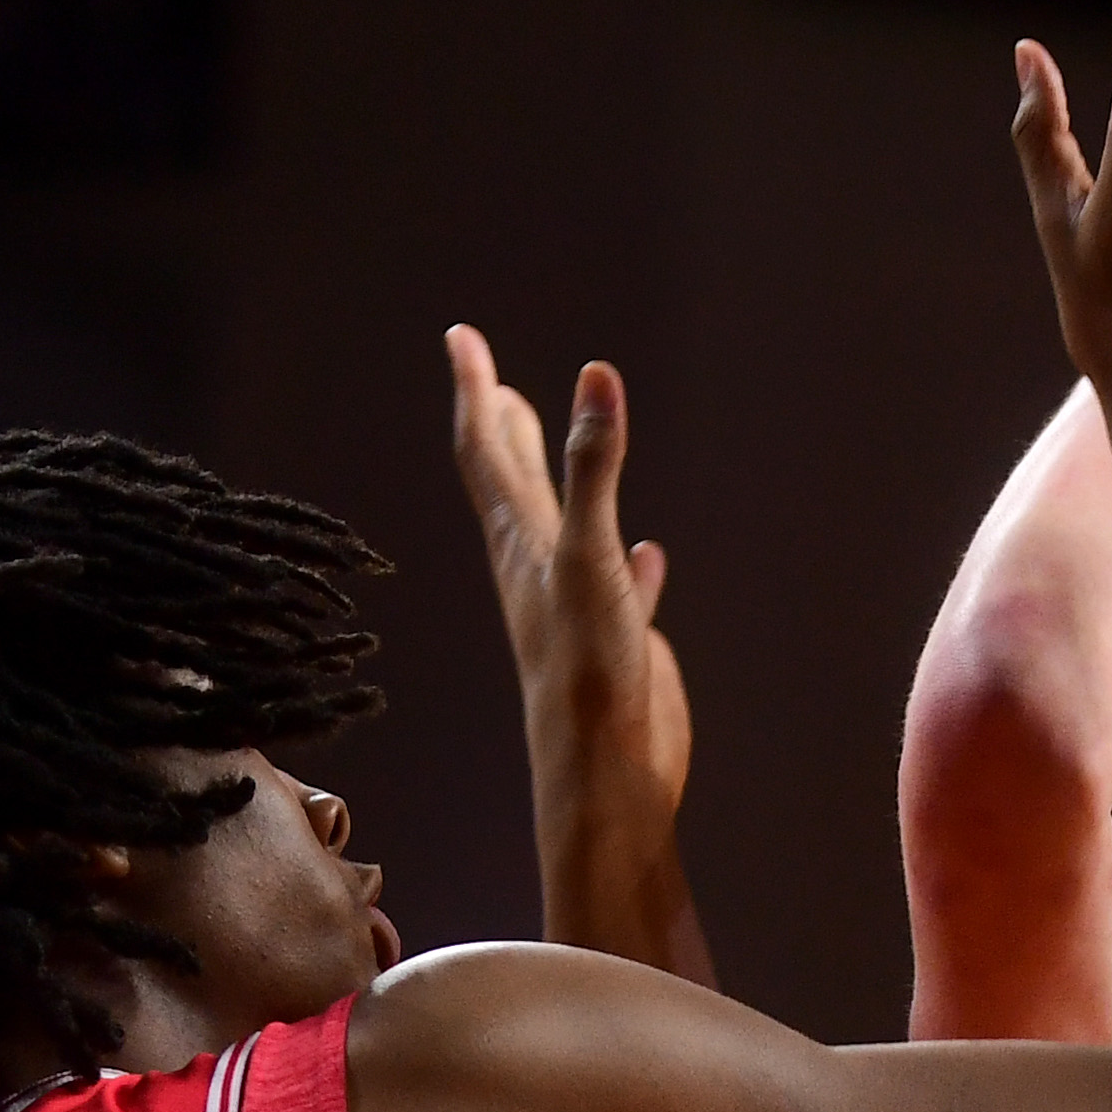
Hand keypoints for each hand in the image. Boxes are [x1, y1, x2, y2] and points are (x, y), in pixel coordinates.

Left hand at [447, 325, 695, 938]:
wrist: (608, 773)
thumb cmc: (586, 674)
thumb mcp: (586, 558)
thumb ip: (591, 470)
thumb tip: (595, 377)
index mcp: (522, 543)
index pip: (488, 450)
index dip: (476, 392)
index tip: (461, 337)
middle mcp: (539, 568)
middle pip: (512, 481)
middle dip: (502, 427)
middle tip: (490, 379)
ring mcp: (578, 605)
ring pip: (561, 529)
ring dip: (558, 484)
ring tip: (557, 446)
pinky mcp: (618, 641)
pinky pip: (622, 586)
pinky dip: (631, 561)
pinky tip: (649, 554)